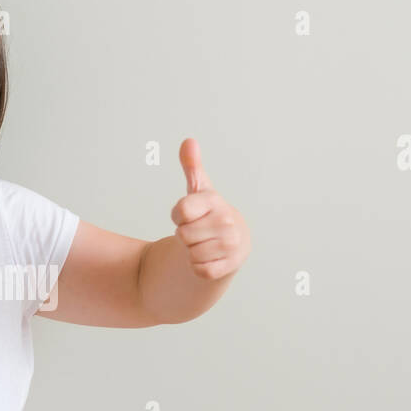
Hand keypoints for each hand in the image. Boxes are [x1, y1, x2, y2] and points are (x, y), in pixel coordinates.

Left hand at [171, 138, 250, 279]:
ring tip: (204, 243)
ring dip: (192, 252)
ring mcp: (230, 245)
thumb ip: (192, 167)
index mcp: (215, 202)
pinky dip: (198, 267)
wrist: (233, 243)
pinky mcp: (229, 266)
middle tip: (198, 231)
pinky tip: (209, 257)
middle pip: (183, 235)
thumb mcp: (200, 191)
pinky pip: (199, 269)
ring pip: (190, 254)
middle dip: (185, 236)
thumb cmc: (210, 215)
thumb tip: (188, 141)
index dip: (178, 216)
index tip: (186, 215)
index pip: (181, 212)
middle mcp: (227, 222)